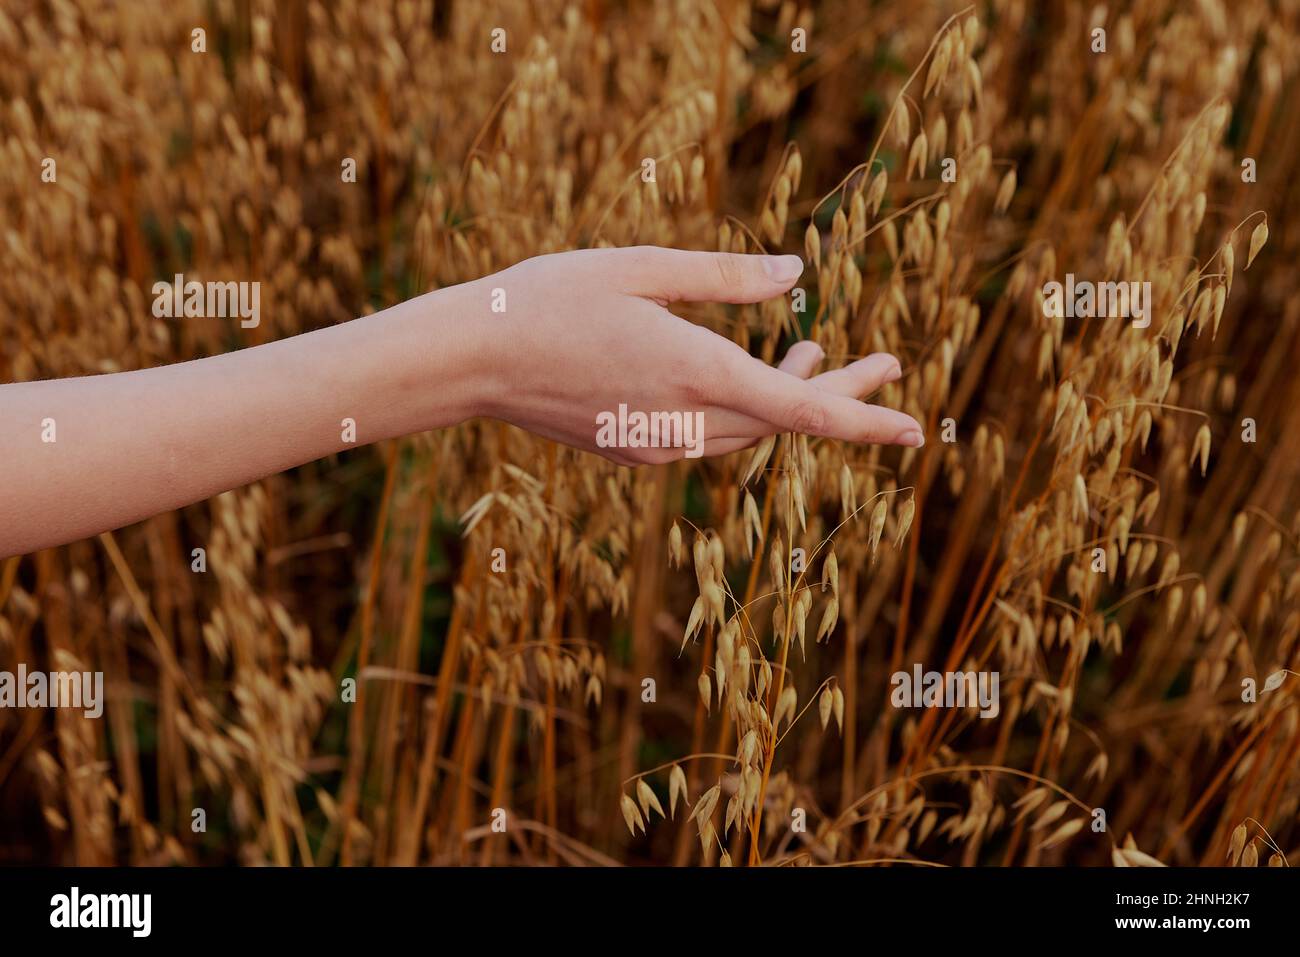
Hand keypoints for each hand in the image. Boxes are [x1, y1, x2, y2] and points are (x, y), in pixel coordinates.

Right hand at [467, 246, 924, 464]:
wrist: (474, 359)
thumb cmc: (551, 299)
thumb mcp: (641, 268)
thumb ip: (723, 277)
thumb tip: (793, 273)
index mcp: (694, 372)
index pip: (802, 413)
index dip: (864, 420)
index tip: (915, 429)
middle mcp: (683, 421)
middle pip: (785, 422)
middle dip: (840, 395)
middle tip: (886, 361)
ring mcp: (657, 444)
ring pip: (748, 431)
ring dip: (788, 399)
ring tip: (811, 352)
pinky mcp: (634, 449)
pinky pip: (709, 436)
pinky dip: (743, 410)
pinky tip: (743, 376)